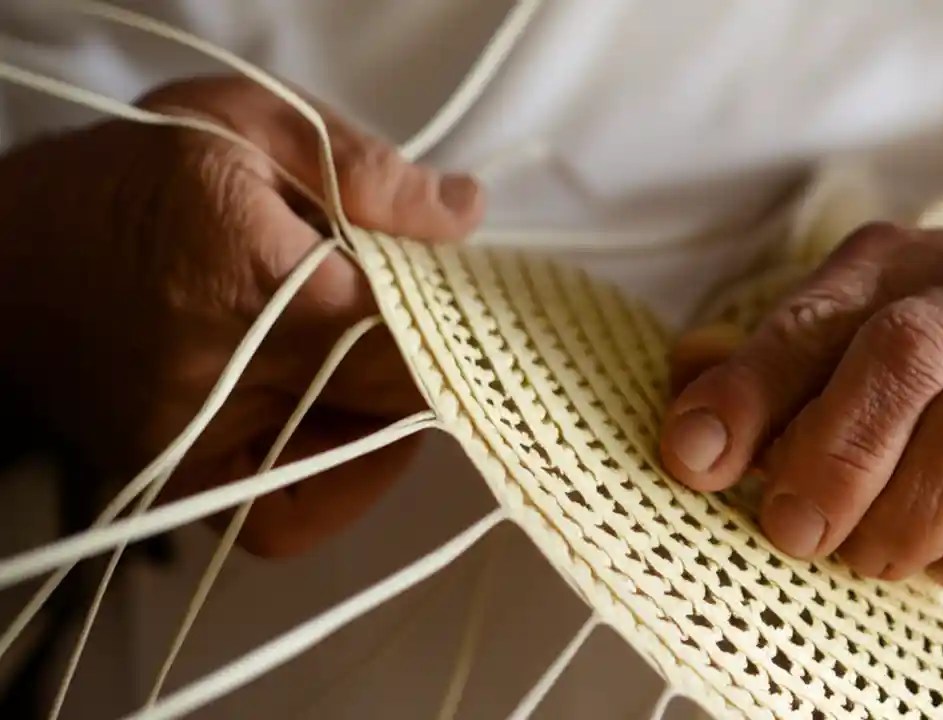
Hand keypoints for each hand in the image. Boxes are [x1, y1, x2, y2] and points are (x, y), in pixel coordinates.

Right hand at [0, 76, 482, 555]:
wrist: (8, 253)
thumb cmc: (130, 178)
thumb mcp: (247, 125)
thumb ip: (363, 168)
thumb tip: (464, 213)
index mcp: (243, 273)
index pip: (401, 325)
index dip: (460, 316)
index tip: (482, 299)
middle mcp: (221, 375)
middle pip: (387, 392)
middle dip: (436, 357)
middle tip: (449, 322)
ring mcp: (196, 444)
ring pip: (353, 456)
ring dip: (395, 412)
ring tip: (389, 357)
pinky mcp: (180, 484)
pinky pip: (285, 518)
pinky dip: (337, 479)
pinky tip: (348, 422)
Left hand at [660, 222, 942, 589]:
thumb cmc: (931, 370)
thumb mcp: (839, 347)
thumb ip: (756, 379)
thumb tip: (687, 425)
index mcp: (892, 264)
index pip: (809, 322)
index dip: (745, 395)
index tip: (693, 459)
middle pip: (901, 358)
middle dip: (830, 460)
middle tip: (793, 531)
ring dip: (898, 519)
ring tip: (867, 554)